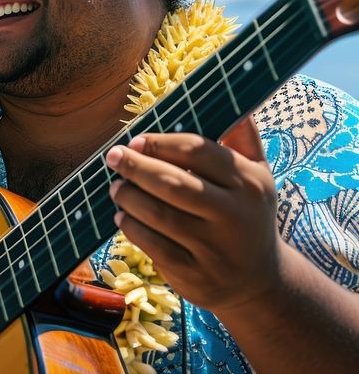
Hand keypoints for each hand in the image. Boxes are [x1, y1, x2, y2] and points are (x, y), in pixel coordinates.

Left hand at [105, 117, 282, 313]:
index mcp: (249, 182)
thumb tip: (230, 92)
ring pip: (157, 214)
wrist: (259, 281)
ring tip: (117, 187)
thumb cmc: (245, 213)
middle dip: (135, 166)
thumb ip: (242, 136)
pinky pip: (151, 244)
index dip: (159, 142)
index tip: (135, 139)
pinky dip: (130, 226)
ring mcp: (215, 248)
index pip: (196, 150)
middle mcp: (235, 215)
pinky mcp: (194, 274)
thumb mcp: (256, 175)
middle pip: (172, 182)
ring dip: (128, 196)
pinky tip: (123, 216)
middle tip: (112, 156)